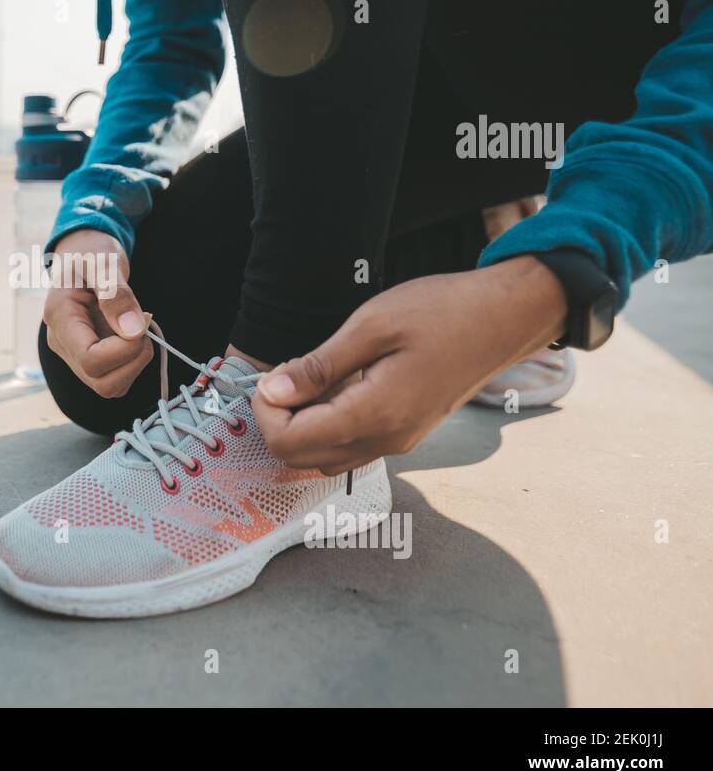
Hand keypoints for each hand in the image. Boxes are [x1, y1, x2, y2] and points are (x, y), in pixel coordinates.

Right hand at [43, 229, 152, 397]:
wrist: (82, 253)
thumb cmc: (90, 252)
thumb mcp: (103, 261)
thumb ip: (116, 293)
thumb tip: (133, 330)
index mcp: (60, 319)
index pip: (91, 360)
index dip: (124, 349)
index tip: (140, 319)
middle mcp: (63, 344)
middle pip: (102, 382)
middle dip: (133, 359)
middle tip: (140, 324)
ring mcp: (75, 355)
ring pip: (110, 387)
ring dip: (135, 363)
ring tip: (136, 327)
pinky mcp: (89, 358)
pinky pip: (115, 379)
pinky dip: (132, 362)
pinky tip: (131, 334)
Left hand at [250, 256, 568, 473]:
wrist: (505, 319)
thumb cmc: (443, 312)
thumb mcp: (370, 327)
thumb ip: (318, 366)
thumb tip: (271, 392)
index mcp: (373, 414)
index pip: (289, 443)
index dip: (265, 413)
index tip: (269, 378)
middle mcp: (385, 441)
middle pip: (300, 458)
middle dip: (278, 421)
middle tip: (285, 376)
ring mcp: (398, 442)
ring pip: (324, 458)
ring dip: (302, 426)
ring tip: (310, 379)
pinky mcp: (405, 435)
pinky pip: (350, 447)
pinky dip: (328, 426)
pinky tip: (335, 386)